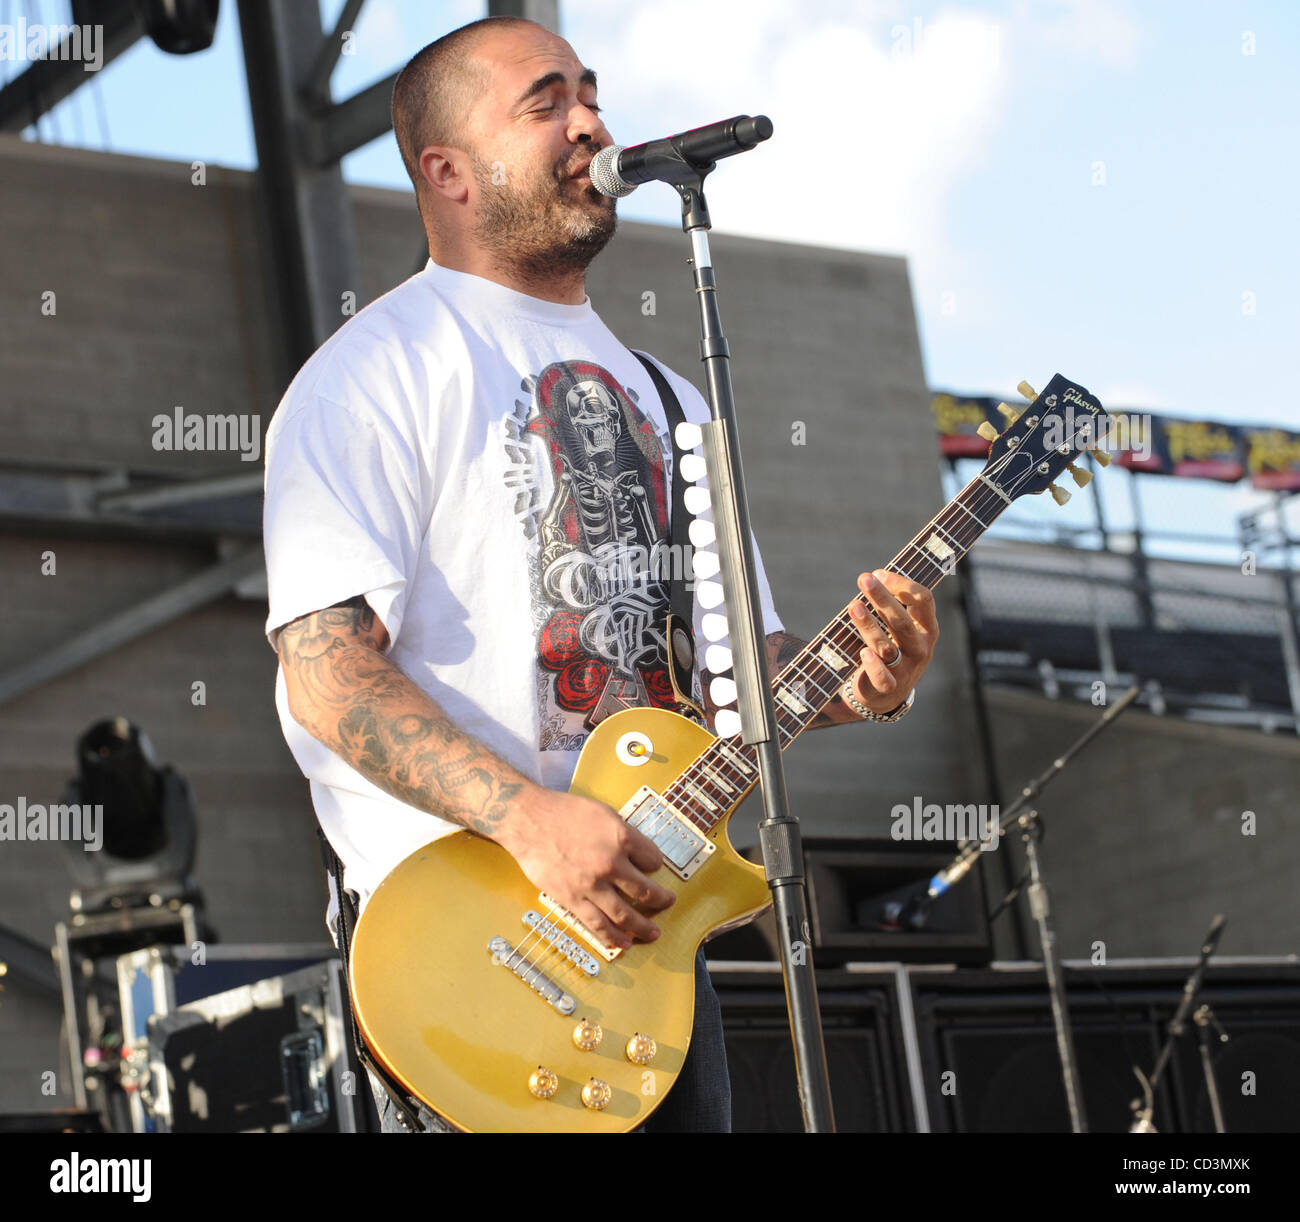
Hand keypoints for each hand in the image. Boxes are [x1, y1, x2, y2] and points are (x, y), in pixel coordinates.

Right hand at [494, 787, 675, 950]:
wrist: (529, 820)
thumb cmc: (562, 812)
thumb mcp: (602, 813)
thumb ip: (622, 833)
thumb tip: (636, 851)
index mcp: (621, 838)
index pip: (653, 859)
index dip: (656, 864)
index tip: (654, 869)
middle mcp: (610, 863)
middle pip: (645, 891)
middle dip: (660, 900)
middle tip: (667, 902)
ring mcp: (592, 885)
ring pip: (625, 915)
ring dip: (643, 927)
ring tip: (652, 933)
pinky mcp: (573, 899)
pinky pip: (597, 924)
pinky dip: (613, 937)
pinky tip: (623, 942)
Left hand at [845, 569, 938, 714]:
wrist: (886, 694)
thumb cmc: (892, 649)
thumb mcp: (899, 628)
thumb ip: (892, 605)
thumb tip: (874, 576)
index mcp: (927, 628)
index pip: (923, 600)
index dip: (902, 585)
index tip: (878, 573)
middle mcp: (920, 648)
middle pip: (902, 621)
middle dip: (883, 598)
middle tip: (865, 579)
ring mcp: (906, 669)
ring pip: (887, 646)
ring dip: (869, 625)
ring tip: (854, 606)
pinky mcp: (890, 687)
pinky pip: (883, 677)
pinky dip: (874, 666)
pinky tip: (864, 652)